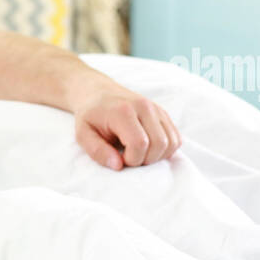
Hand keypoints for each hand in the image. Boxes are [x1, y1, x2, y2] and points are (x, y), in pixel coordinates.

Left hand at [68, 79, 182, 170]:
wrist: (98, 93)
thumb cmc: (90, 116)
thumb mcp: (83, 135)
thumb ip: (97, 151)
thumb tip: (118, 166)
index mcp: (123, 111)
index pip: (139, 143)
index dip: (132, 159)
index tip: (119, 159)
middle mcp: (145, 107)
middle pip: (159, 144)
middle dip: (145, 160)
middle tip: (128, 157)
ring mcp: (157, 110)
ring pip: (172, 142)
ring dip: (157, 156)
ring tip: (138, 154)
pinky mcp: (164, 114)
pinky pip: (176, 138)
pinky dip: (165, 150)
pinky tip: (148, 149)